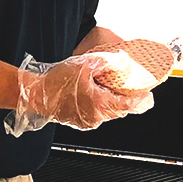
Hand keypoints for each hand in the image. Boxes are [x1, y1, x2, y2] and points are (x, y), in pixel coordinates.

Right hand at [6, 53, 153, 136]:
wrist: (35, 94)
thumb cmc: (55, 83)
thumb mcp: (82, 66)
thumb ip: (104, 62)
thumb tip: (119, 59)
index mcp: (99, 104)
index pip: (128, 105)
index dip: (140, 99)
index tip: (147, 94)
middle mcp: (96, 117)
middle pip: (120, 110)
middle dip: (128, 100)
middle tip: (135, 90)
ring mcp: (88, 121)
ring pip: (109, 114)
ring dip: (114, 103)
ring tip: (114, 90)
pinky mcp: (80, 122)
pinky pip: (97, 115)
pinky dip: (102, 106)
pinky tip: (98, 95)